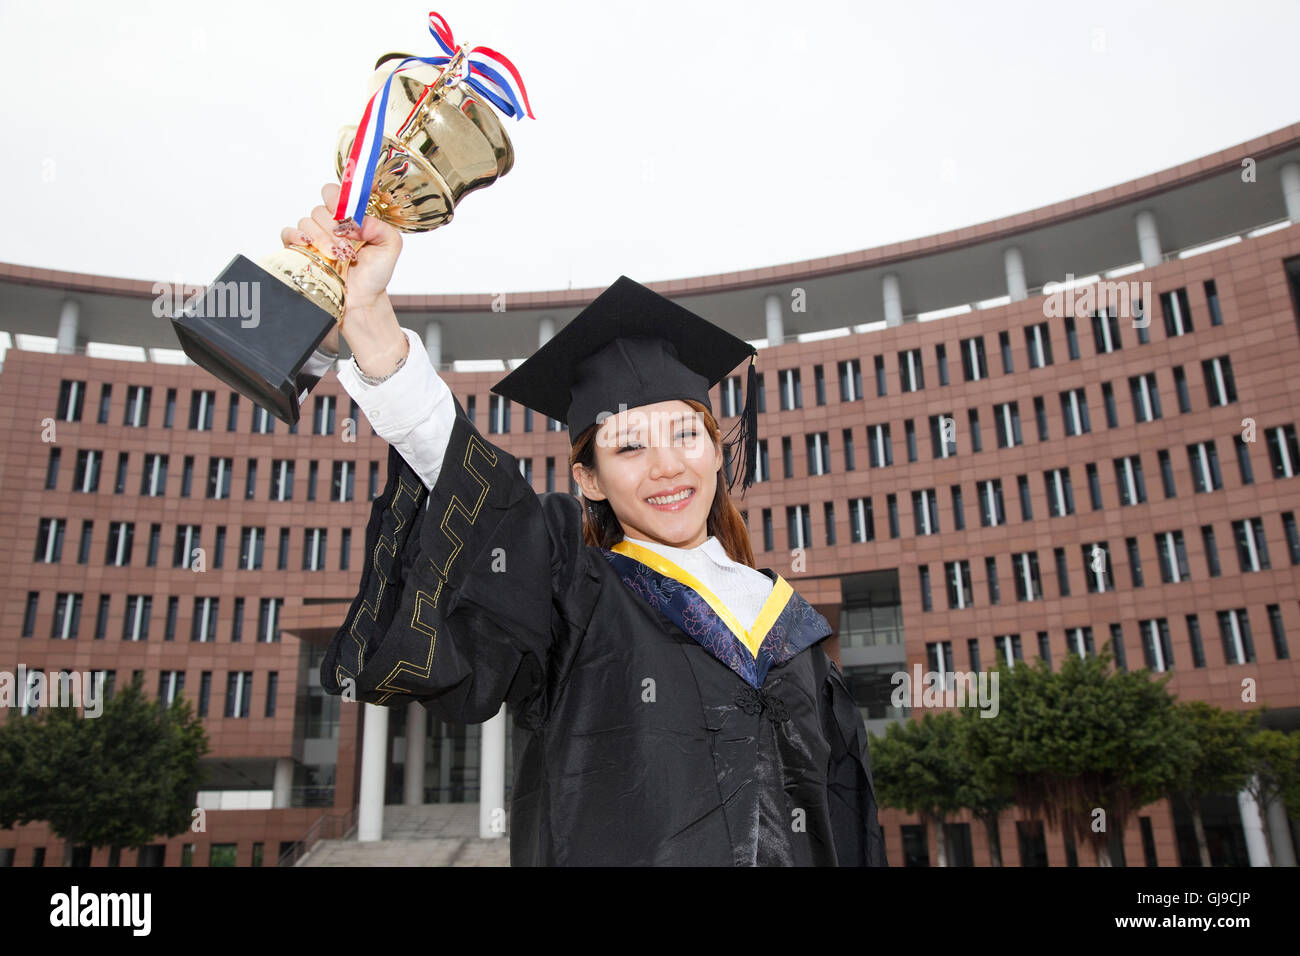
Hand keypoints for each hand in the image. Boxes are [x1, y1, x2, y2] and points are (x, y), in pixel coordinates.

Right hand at [279, 183, 406, 373]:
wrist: (362, 301)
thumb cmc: (374, 274)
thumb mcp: (390, 246)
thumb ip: (382, 227)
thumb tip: (358, 221)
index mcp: (348, 217)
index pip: (334, 193)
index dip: (336, 200)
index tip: (344, 215)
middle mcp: (329, 224)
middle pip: (320, 209)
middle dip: (333, 228)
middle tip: (345, 247)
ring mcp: (313, 236)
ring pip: (306, 221)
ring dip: (321, 238)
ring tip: (335, 256)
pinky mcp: (299, 250)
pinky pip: (287, 233)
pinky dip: (295, 237)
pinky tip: (309, 246)